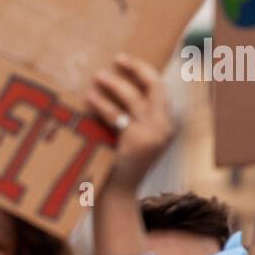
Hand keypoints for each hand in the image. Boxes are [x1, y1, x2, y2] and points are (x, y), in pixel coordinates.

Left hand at [84, 53, 175, 194]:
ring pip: (133, 98)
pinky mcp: (137, 142)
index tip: (125, 60)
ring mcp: (153, 135)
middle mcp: (164, 128)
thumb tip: (113, 86)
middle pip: (153, 86)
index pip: (159, 89)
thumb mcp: (131, 139)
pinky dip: (101, 104)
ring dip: (114, 84)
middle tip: (116, 58)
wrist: (117, 195)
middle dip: (135, 68)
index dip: (143, 71)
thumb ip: (131, 119)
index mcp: (165, 125)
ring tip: (97, 77)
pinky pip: (117, 115)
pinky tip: (89, 98)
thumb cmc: (117, 165)